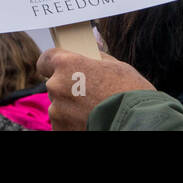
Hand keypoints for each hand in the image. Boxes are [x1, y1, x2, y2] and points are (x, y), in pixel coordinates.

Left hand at [37, 47, 154, 130]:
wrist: (137, 122)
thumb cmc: (129, 91)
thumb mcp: (115, 65)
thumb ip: (95, 59)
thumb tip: (91, 53)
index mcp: (67, 64)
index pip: (45, 60)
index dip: (51, 64)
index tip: (59, 69)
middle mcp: (56, 86)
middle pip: (55, 84)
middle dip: (68, 88)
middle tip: (88, 94)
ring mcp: (57, 110)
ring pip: (59, 106)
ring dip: (71, 108)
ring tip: (93, 111)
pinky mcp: (60, 129)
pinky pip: (63, 123)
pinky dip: (72, 123)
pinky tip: (90, 121)